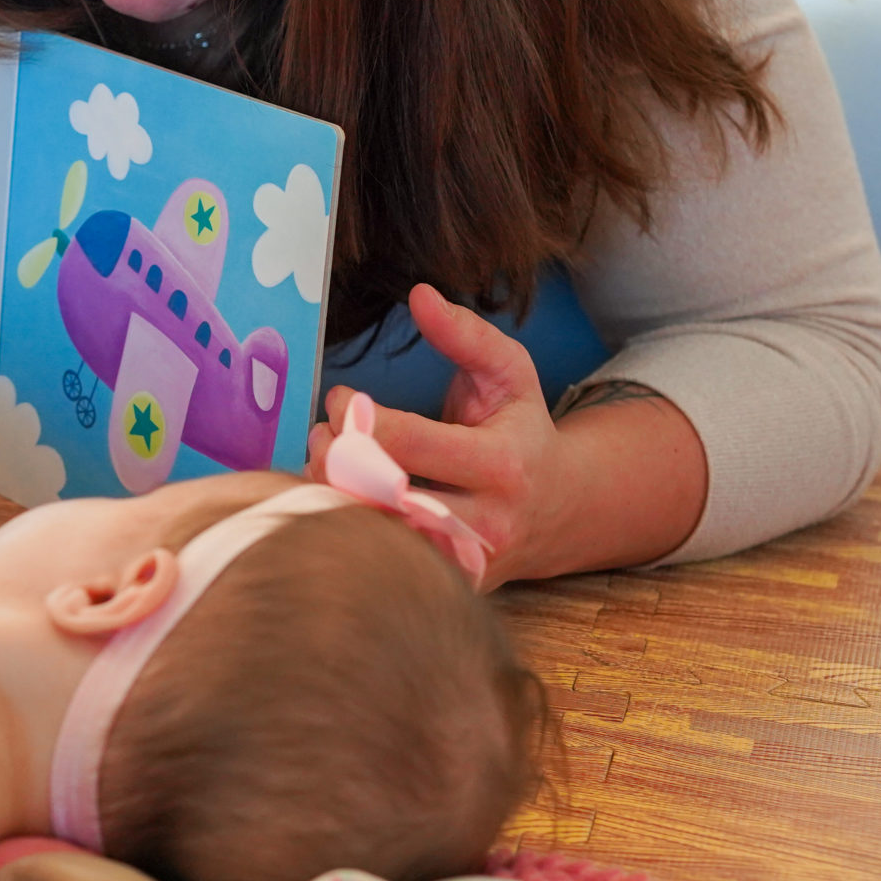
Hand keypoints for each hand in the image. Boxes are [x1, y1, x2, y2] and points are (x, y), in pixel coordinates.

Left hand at [307, 284, 565, 588]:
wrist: (559, 508)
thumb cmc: (523, 430)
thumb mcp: (510, 373)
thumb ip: (465, 334)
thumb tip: (419, 294)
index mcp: (500, 464)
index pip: (406, 443)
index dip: (357, 416)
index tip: (341, 396)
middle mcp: (485, 522)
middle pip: (383, 500)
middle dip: (336, 462)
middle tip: (321, 436)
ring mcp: (465, 562)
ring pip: (376, 539)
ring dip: (333, 498)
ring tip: (322, 462)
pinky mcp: (447, 585)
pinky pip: (384, 563)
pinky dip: (349, 529)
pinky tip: (339, 498)